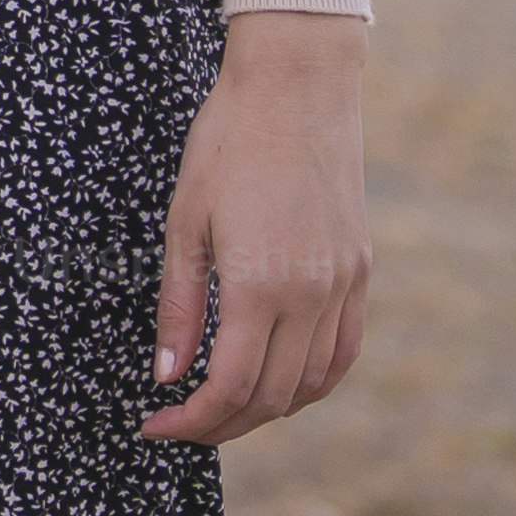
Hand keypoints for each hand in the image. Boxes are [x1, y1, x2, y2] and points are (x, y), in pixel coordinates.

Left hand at [145, 8, 368, 441]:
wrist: (298, 89)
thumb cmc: (228, 143)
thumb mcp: (185, 221)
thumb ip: (178, 306)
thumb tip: (166, 376)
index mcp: (261, 285)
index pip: (229, 386)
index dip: (191, 420)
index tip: (154, 426)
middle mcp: (312, 296)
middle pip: (271, 397)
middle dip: (221, 423)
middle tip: (178, 424)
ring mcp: (344, 287)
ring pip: (311, 384)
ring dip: (266, 409)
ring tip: (219, 407)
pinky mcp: (361, 273)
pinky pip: (342, 352)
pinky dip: (311, 382)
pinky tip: (280, 383)